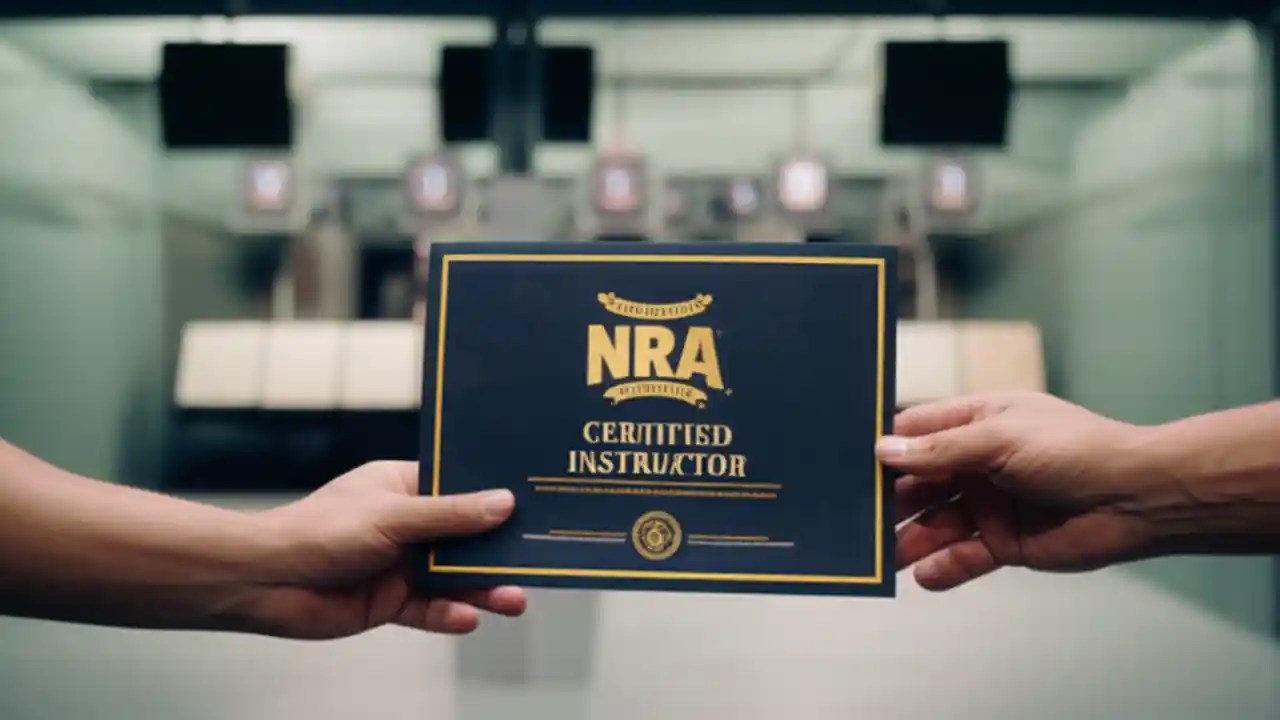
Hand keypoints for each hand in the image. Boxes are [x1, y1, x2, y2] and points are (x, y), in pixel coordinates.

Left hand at [242, 461, 525, 639]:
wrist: (266, 582)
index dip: (493, 495)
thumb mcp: (394, 516)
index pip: (459, 487)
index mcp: (403, 487)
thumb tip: (504, 503)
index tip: (533, 502)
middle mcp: (406, 524)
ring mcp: (399, 565)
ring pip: (452, 577)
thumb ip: (450, 515)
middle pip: (464, 537)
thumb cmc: (319, 531)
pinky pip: (430, 609)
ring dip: (483, 588)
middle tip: (536, 558)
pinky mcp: (390, 602)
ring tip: (514, 599)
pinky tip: (469, 618)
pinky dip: (450, 614)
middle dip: (497, 551)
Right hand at [877, 392, 1163, 590]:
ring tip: (883, 555)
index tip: (849, 462)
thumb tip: (882, 451)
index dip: (887, 446)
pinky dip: (943, 567)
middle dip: (890, 498)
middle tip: (857, 516)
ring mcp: (990, 504)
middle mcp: (978, 463)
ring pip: (936, 523)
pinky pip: (964, 556)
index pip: (917, 432)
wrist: (1137, 498)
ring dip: (910, 538)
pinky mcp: (1005, 542)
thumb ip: (940, 450)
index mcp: (977, 422)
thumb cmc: (1074, 450)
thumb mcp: (999, 438)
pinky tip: (923, 575)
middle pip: (919, 481)